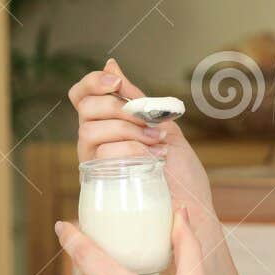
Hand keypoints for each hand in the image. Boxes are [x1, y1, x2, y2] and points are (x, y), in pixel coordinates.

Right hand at [68, 58, 222, 263]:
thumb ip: (137, 100)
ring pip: (90, 131)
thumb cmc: (182, 174)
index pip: (82, 95)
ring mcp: (94, 164)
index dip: (93, 82)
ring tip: (157, 147)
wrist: (192, 211)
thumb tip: (111, 64)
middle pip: (85, 108)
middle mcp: (95, 143)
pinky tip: (151, 162)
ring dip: (129, 133)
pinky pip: (101, 154)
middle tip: (150, 125)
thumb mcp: (164, 125)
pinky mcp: (96, 185)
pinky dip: (130, 151)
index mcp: (109, 125)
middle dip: (119, 110)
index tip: (117, 82)